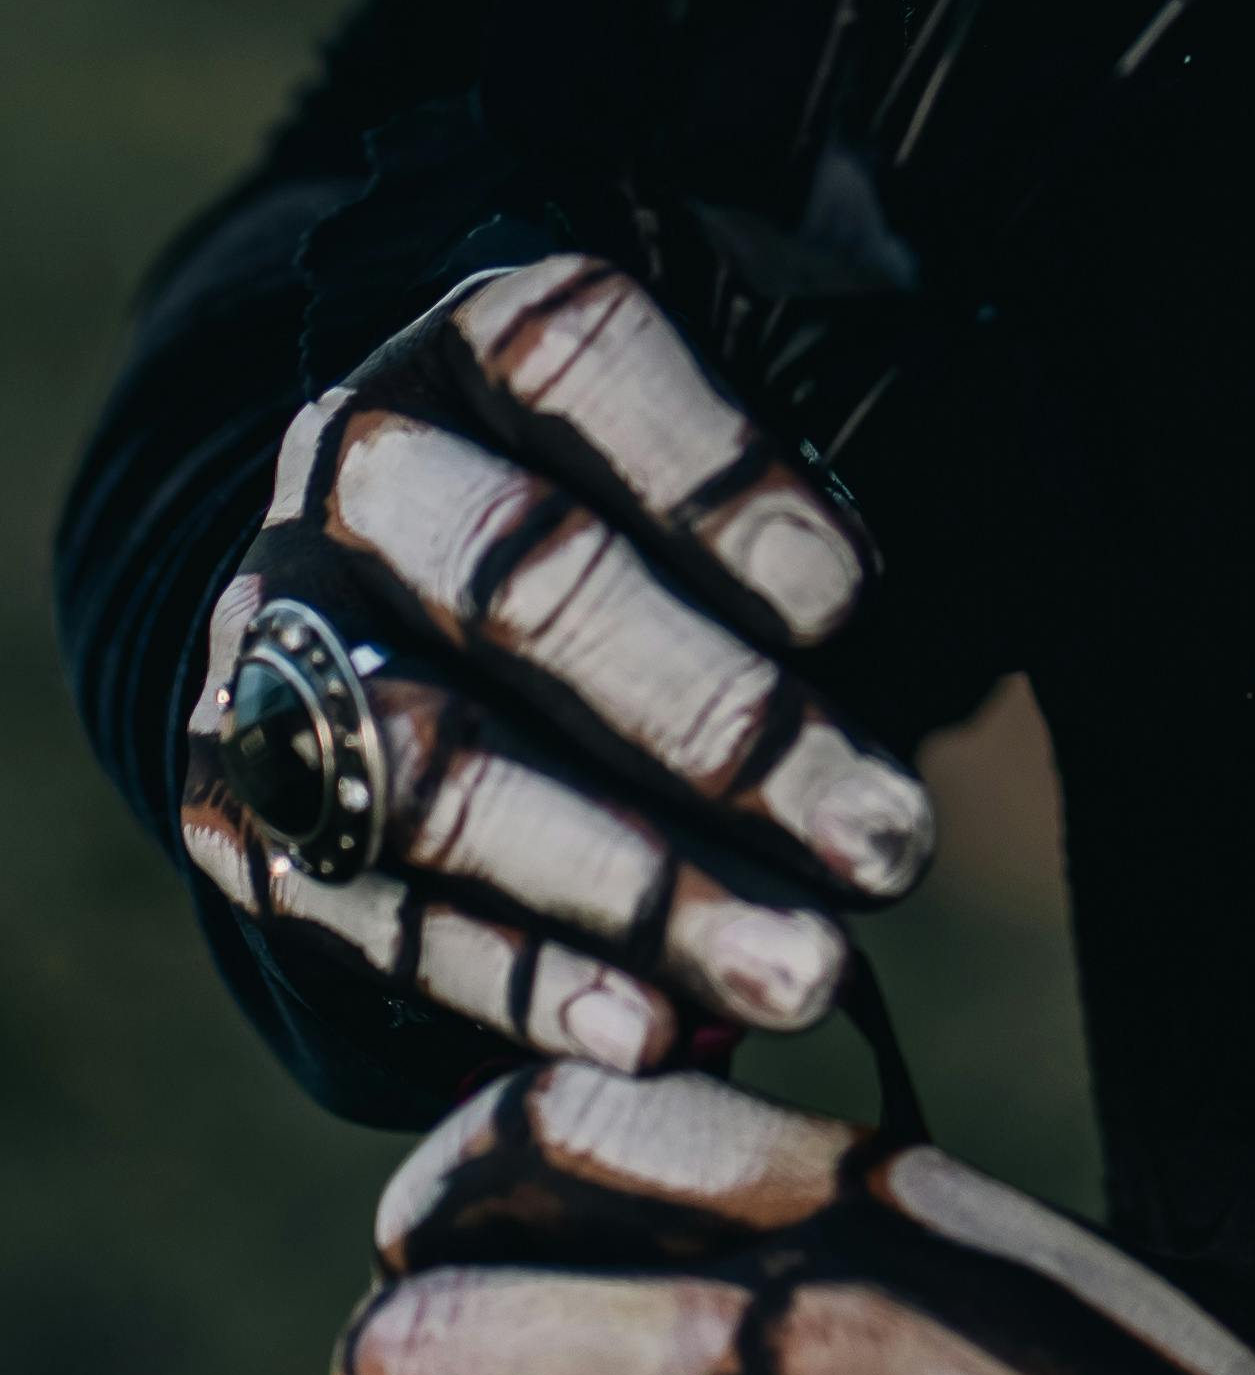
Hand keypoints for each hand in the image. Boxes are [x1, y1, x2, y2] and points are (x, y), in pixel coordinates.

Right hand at [186, 254, 932, 1066]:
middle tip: (893, 844)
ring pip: (443, 772)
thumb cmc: (634, 524)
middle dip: (720, 727)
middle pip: (524, 585)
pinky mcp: (239, 818)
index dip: (715, 479)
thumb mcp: (711, 462)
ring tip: (809, 969)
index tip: (858, 602)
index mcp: (471, 339)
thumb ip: (798, 517)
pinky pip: (375, 917)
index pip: (579, 362)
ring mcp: (274, 647)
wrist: (390, 609)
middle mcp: (355, 474)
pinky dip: (520, 983)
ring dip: (637, 887)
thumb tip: (895, 620)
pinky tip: (654, 1034)